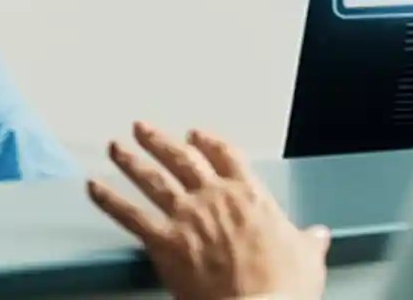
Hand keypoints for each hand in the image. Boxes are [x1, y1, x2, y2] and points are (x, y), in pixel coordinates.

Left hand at [87, 122, 330, 299]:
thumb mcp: (307, 258)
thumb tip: (319, 235)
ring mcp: (186, 217)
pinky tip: (93, 187)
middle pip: (181, 159)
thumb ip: (309, 241)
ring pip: (152, 179)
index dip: (208, 143)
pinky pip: (129, 215)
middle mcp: (214, 197)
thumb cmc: (284, 288)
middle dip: (159, 141)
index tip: (195, 135)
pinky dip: (108, 199)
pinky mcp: (164, 242)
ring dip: (130, 161)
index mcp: (249, 196)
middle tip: (141, 128)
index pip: (226, 156)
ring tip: (114, 147)